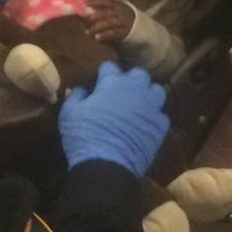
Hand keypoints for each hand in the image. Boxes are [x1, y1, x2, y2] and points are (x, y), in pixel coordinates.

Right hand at [58, 62, 168, 176]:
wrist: (106, 165)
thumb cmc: (84, 136)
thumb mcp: (69, 113)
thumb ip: (76, 96)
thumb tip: (81, 89)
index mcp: (113, 83)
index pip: (110, 66)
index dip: (105, 72)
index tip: (100, 79)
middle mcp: (136, 90)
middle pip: (139, 74)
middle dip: (131, 79)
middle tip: (122, 91)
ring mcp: (151, 108)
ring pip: (157, 91)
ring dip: (148, 95)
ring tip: (140, 104)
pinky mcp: (160, 127)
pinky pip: (161, 116)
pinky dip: (154, 118)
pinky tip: (146, 125)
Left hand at [87, 0, 135, 43]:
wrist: (139, 27)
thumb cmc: (122, 15)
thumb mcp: (117, 6)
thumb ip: (107, 0)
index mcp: (117, 5)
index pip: (107, 2)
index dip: (96, 2)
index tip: (86, 4)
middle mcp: (120, 13)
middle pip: (107, 13)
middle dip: (95, 15)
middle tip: (85, 19)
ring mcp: (122, 23)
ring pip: (109, 23)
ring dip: (98, 27)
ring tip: (88, 31)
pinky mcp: (123, 33)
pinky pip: (114, 34)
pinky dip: (105, 35)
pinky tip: (97, 38)